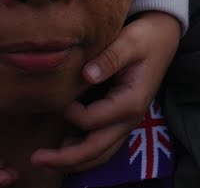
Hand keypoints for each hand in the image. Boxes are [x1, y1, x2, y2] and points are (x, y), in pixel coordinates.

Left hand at [31, 11, 179, 172]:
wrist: (163, 37)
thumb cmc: (145, 38)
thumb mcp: (130, 41)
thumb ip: (110, 58)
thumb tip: (87, 75)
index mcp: (131, 101)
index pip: (94, 120)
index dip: (73, 115)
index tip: (60, 101)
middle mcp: (130, 119)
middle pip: (96, 150)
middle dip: (65, 159)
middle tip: (36, 158)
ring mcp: (126, 123)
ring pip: (99, 154)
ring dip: (72, 162)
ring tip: (44, 162)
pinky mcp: (120, 120)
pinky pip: (102, 146)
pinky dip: (82, 154)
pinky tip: (63, 148)